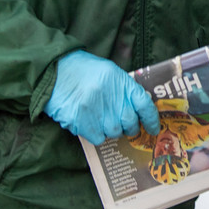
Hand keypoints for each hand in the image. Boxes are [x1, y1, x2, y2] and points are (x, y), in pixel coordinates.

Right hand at [43, 50, 159, 143]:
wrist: (55, 71)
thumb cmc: (83, 70)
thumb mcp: (110, 73)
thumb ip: (125, 89)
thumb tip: (139, 104)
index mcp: (122, 83)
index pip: (145, 105)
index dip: (152, 119)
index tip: (153, 128)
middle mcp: (113, 100)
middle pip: (131, 123)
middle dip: (130, 126)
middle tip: (123, 122)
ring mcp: (98, 114)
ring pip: (115, 133)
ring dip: (111, 129)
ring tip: (101, 118)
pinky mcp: (83, 124)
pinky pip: (98, 138)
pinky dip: (96, 134)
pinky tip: (89, 122)